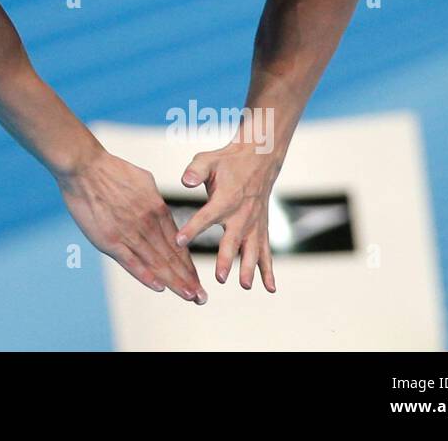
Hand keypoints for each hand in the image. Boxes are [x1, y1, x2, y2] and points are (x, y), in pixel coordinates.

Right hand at [59, 150, 206, 302]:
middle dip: (187, 279)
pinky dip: (146, 276)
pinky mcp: (110, 240)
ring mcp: (129, 233)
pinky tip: (159, 287)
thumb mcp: (144, 180)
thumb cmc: (111, 170)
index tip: (197, 280)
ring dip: (174, 282)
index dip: (188, 264)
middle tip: (201, 297)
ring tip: (189, 296)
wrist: (84, 167)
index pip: (177, 243)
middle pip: (171, 257)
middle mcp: (147, 223)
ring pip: (156, 263)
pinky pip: (131, 262)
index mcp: (156, 209)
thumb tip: (161, 210)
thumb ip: (154, 200)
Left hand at [176, 141, 282, 291]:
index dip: (191, 228)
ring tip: (244, 285)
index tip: (179, 241)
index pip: (205, 216)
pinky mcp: (261, 229)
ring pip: (252, 250)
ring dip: (248, 268)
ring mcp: (254, 224)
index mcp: (224, 199)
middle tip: (219, 277)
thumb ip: (195, 170)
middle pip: (232, 240)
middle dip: (225, 259)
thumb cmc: (227, 161)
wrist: (258, 159)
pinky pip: (266, 252)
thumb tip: (186, 181)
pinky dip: (268, 270)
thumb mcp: (208, 159)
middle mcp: (241, 215)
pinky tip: (269, 288)